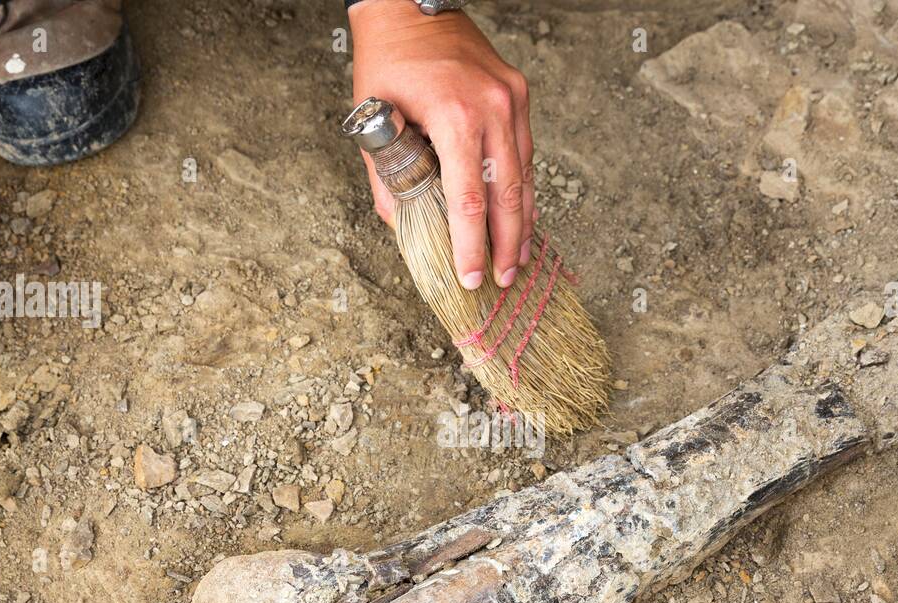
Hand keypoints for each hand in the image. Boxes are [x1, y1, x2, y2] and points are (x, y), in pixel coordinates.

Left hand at [349, 0, 534, 289]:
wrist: (411, 6)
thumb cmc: (387, 62)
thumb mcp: (373, 122)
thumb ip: (388, 181)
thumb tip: (404, 231)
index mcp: (454, 117)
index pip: (468, 200)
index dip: (471, 247)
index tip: (471, 278)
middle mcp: (491, 108)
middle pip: (507, 195)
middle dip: (506, 245)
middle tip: (503, 280)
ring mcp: (511, 100)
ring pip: (524, 176)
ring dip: (521, 222)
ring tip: (516, 260)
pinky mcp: (517, 95)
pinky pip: (524, 153)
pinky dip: (521, 189)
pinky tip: (518, 217)